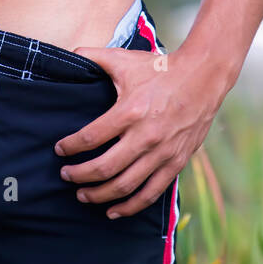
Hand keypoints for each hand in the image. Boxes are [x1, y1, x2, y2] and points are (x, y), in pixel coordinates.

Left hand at [53, 44, 219, 217]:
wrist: (203, 77)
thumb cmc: (160, 68)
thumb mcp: (125, 59)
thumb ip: (95, 56)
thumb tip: (71, 53)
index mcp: (130, 111)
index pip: (91, 137)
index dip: (70, 147)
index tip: (60, 150)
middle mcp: (145, 136)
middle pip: (105, 168)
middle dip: (80, 176)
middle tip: (66, 176)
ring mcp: (162, 153)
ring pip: (125, 185)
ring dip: (100, 195)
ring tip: (83, 195)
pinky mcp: (176, 162)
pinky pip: (150, 193)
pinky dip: (130, 206)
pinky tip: (113, 210)